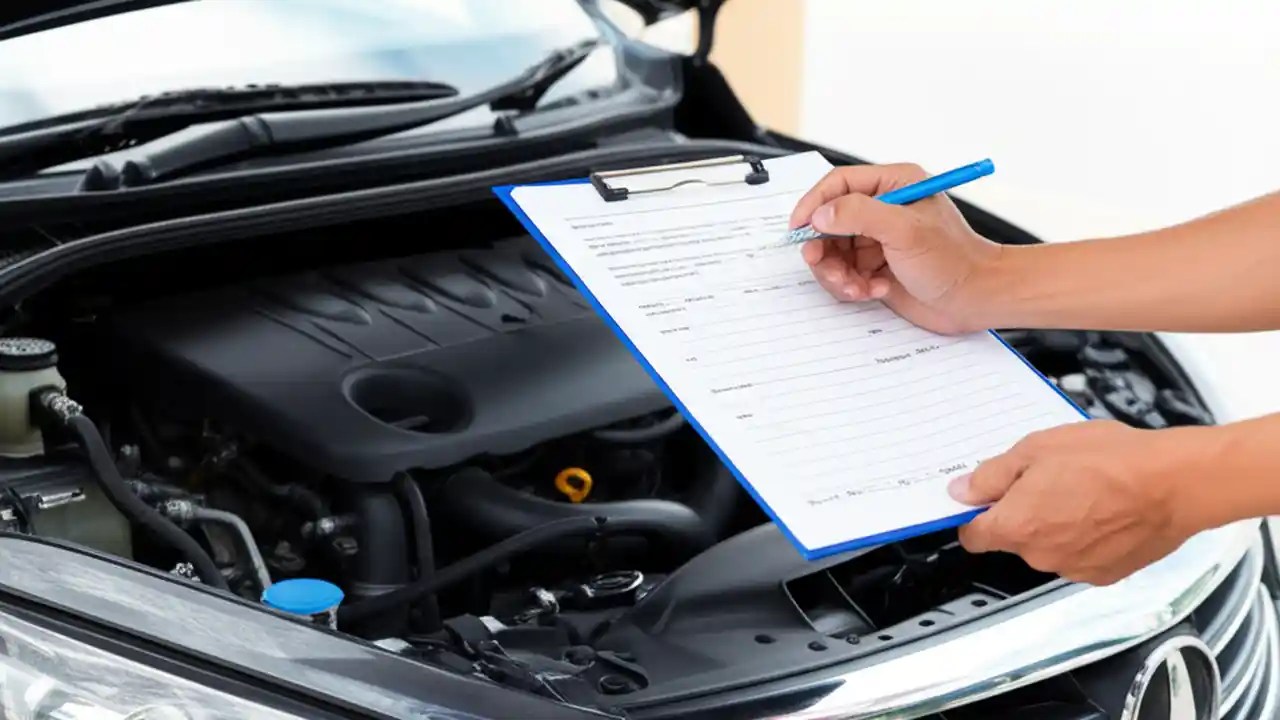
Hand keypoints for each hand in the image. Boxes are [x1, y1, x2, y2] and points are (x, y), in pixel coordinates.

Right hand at [789, 163, 1005, 333]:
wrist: (976, 299)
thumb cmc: (955, 260)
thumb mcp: (906, 231)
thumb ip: (860, 214)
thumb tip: (821, 213)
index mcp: (894, 184)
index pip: (839, 184)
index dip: (814, 203)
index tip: (798, 226)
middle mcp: (883, 210)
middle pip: (829, 222)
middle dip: (823, 248)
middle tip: (822, 264)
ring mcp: (878, 240)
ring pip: (833, 252)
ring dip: (837, 273)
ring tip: (856, 286)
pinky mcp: (877, 267)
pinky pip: (845, 275)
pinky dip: (852, 287)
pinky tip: (876, 290)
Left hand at [947, 419, 1217, 584]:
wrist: (1174, 483)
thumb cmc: (1110, 461)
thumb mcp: (1036, 449)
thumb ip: (992, 475)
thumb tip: (962, 492)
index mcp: (1016, 525)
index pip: (972, 537)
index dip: (974, 516)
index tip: (983, 501)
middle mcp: (1041, 555)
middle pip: (1013, 539)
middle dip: (1023, 513)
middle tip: (1047, 480)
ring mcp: (1074, 568)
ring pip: (1048, 547)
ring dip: (1056, 524)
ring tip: (1083, 491)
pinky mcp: (1105, 574)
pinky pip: (1080, 555)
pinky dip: (1086, 538)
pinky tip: (1104, 510)